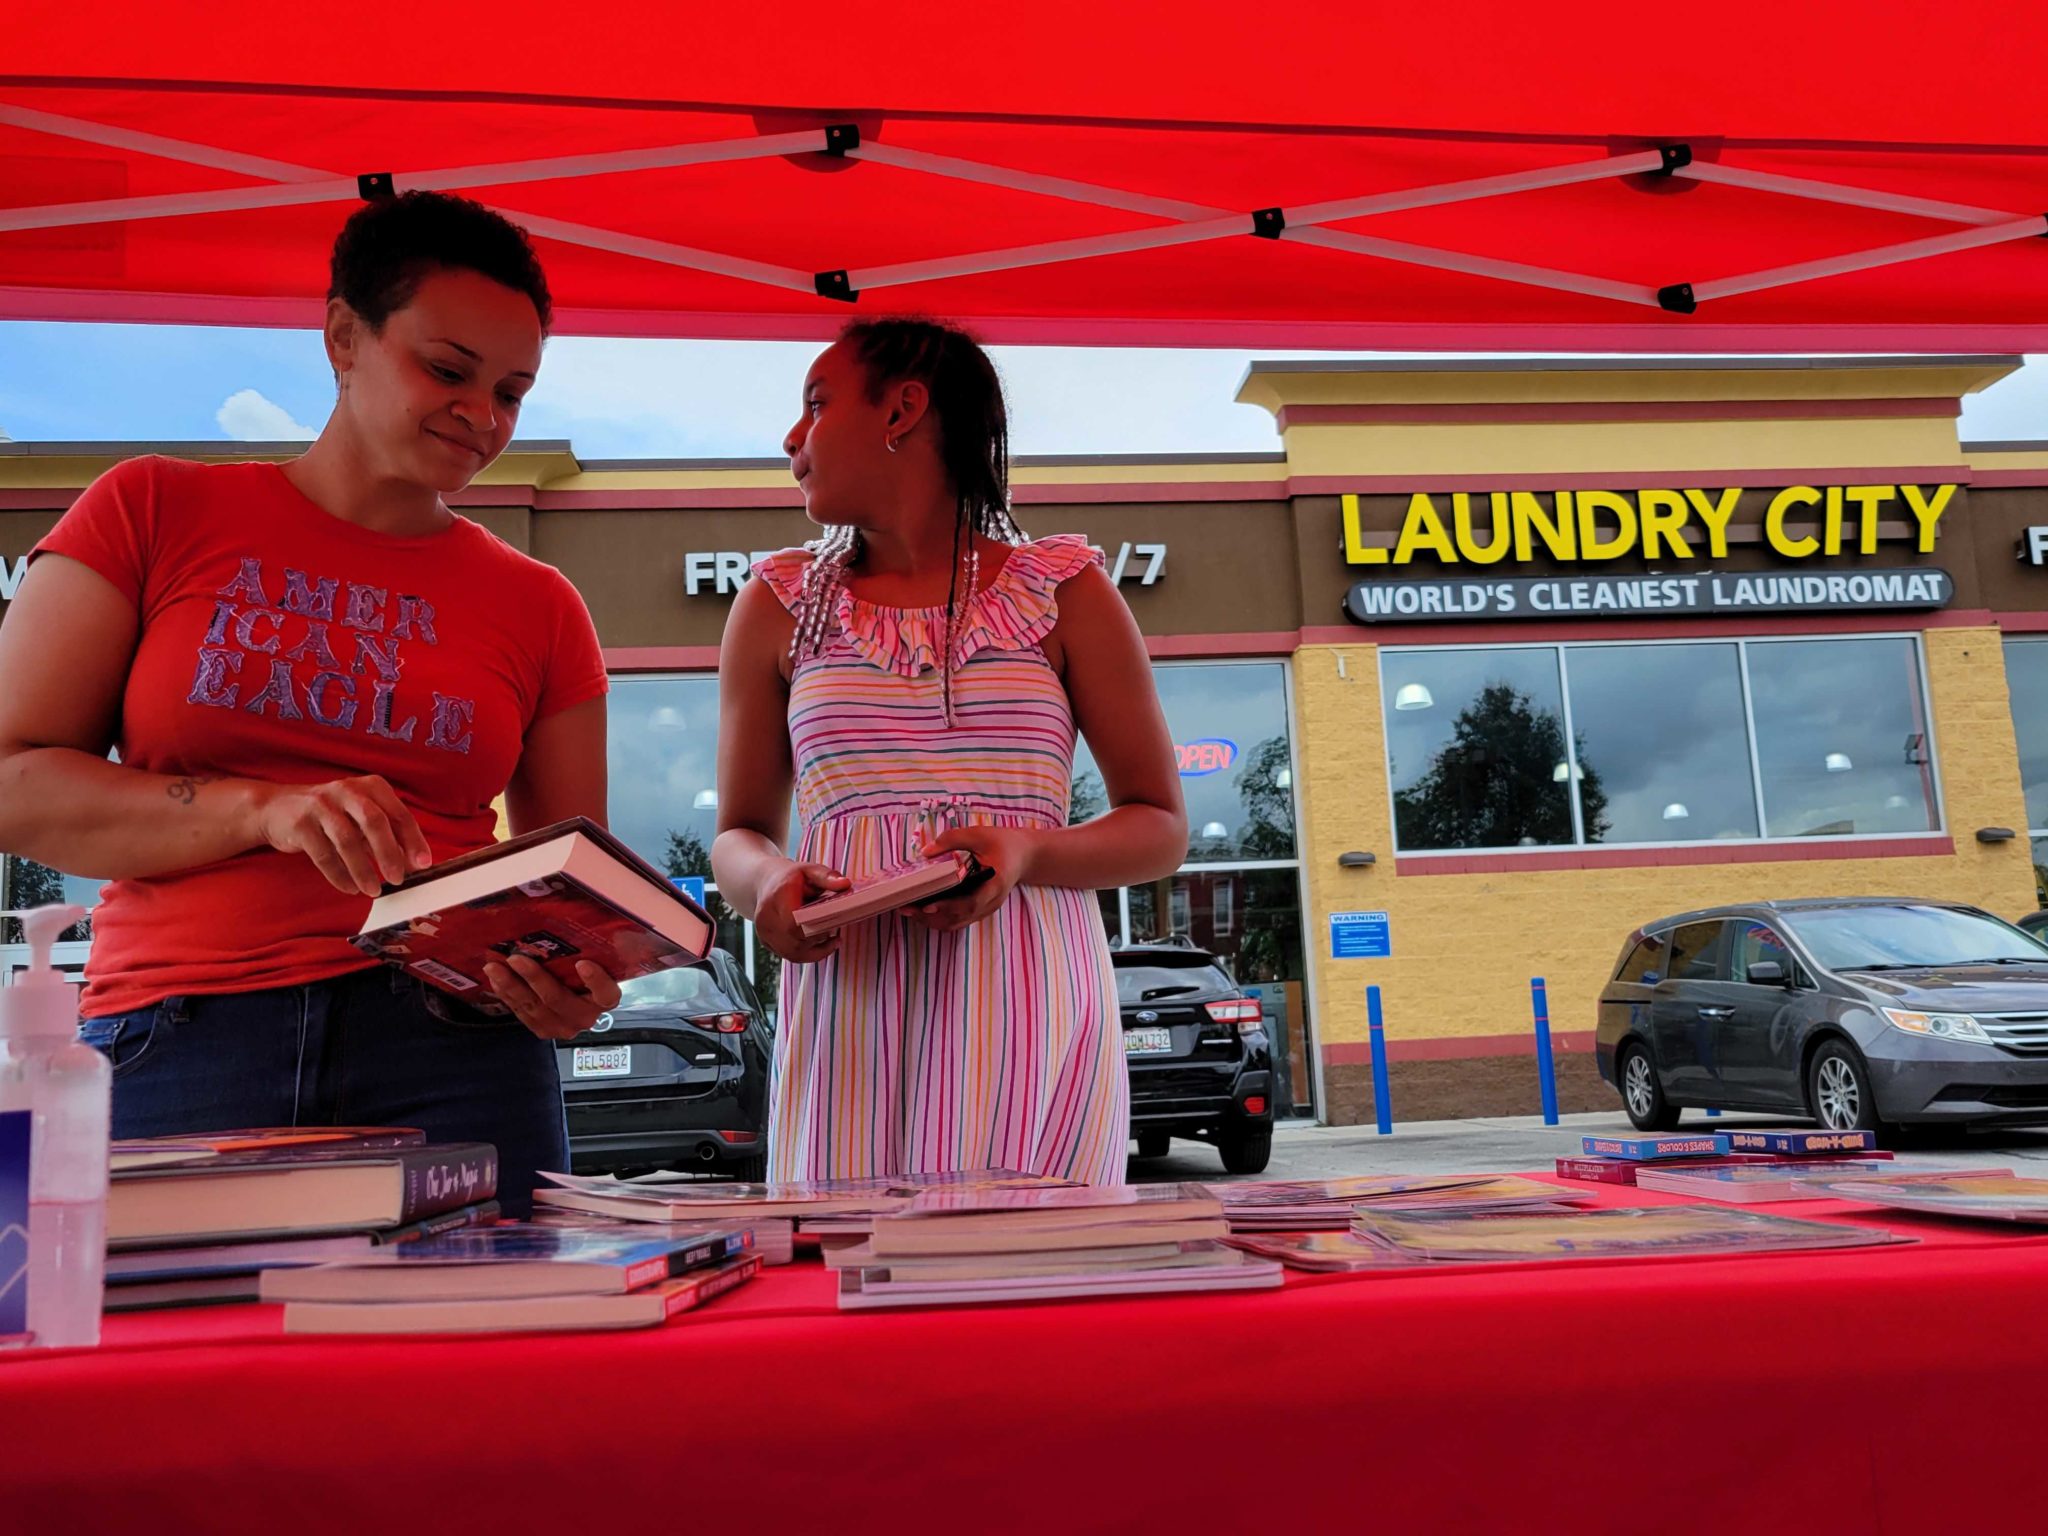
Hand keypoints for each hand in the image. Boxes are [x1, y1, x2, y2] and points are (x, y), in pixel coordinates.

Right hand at [252, 774, 433, 895]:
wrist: (277, 809)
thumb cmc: (332, 815)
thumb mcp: (361, 817)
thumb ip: (388, 834)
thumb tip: (414, 863)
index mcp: (371, 787)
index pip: (399, 814)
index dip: (413, 840)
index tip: (423, 864)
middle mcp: (347, 791)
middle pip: (374, 822)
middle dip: (389, 853)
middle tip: (399, 879)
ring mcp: (321, 805)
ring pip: (347, 840)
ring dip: (363, 869)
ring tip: (373, 890)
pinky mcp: (300, 823)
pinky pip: (323, 854)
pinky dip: (339, 875)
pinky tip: (350, 888)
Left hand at [482, 956, 622, 1040]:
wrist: (574, 1000)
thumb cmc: (581, 972)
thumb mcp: (591, 962)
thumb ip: (589, 951)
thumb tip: (586, 921)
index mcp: (604, 999)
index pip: (606, 994)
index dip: (596, 981)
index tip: (582, 964)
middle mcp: (585, 1016)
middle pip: (559, 999)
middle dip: (535, 978)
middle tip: (516, 959)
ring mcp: (563, 1026)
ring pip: (534, 1007)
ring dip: (512, 985)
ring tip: (495, 967)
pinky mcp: (543, 1029)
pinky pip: (522, 1013)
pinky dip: (507, 995)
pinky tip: (497, 980)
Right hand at [754, 858, 851, 963]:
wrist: (765, 882)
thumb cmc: (790, 877)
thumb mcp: (809, 870)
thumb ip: (827, 877)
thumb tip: (845, 884)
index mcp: (776, 898)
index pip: (795, 924)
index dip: (815, 928)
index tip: (832, 924)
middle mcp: (766, 918)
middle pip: (795, 942)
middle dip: (818, 939)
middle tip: (835, 930)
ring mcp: (764, 933)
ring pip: (793, 953)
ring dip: (816, 951)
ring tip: (832, 940)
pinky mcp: (767, 942)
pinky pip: (789, 955)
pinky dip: (808, 954)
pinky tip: (821, 945)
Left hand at [911, 825, 1031, 933]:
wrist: (1024, 856)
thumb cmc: (1003, 843)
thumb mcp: (979, 834)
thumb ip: (952, 840)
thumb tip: (925, 852)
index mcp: (995, 884)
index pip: (971, 902)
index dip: (949, 906)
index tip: (928, 905)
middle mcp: (991, 902)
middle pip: (959, 918)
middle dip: (931, 916)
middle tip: (906, 908)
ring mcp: (985, 909)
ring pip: (956, 923)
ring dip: (932, 920)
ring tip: (909, 910)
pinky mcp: (979, 910)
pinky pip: (957, 920)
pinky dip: (939, 917)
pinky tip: (922, 908)